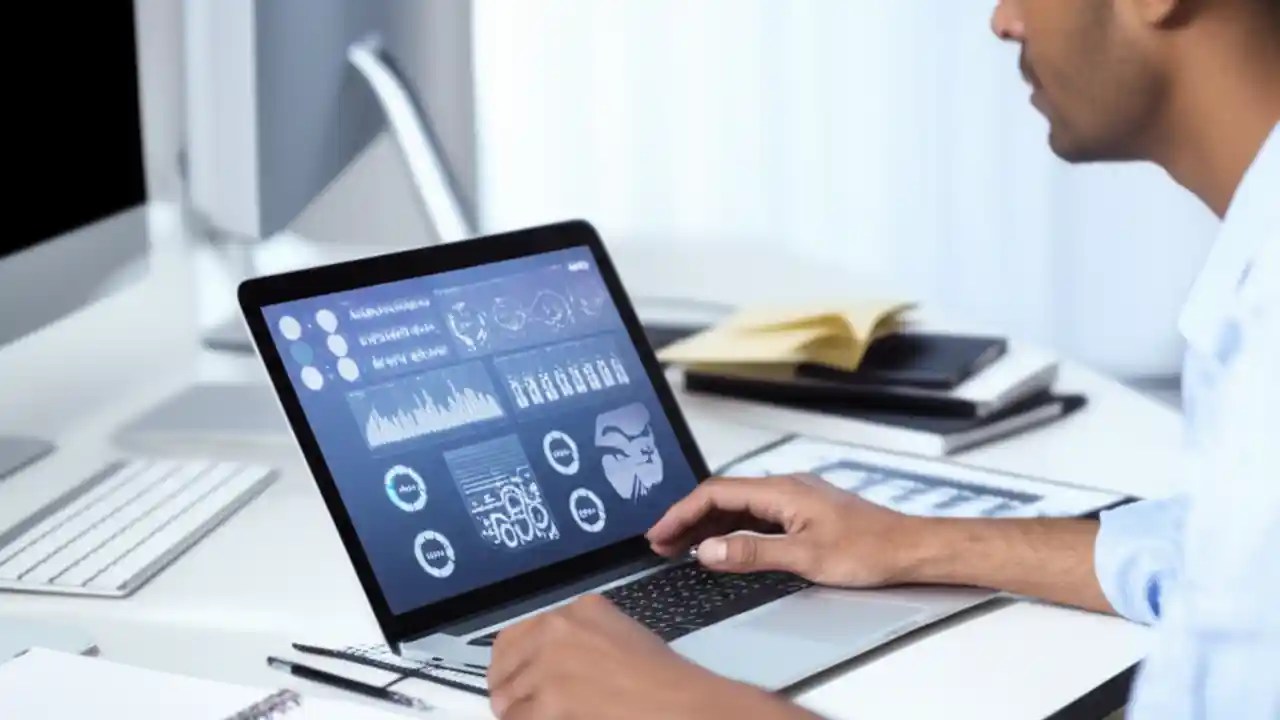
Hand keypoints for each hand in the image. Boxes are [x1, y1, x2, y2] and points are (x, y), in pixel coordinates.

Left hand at [488, 594, 814, 719]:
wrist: (682, 705)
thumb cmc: (664, 679)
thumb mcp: (622, 637)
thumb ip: (581, 641)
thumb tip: (544, 666)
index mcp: (577, 609)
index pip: (515, 636)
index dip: (508, 666)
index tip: (510, 683)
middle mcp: (557, 626)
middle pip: (503, 667)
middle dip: (508, 693)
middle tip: (520, 712)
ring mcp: (551, 662)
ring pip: (508, 699)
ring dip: (519, 716)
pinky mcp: (550, 698)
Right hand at [646, 474, 924, 586]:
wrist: (908, 548)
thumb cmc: (867, 550)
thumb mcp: (804, 558)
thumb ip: (752, 553)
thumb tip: (707, 551)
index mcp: (781, 490)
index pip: (716, 494)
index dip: (681, 513)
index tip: (659, 534)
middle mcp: (784, 488)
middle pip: (722, 496)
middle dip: (687, 518)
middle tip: (660, 543)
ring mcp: (794, 499)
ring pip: (738, 506)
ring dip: (707, 524)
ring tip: (680, 547)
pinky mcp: (802, 512)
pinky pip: (755, 515)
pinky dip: (730, 529)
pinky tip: (722, 545)